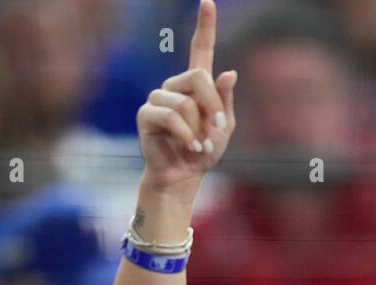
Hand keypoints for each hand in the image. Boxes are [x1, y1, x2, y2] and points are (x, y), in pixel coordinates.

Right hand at [136, 0, 237, 194]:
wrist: (183, 177)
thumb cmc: (204, 151)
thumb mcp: (224, 126)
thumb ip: (225, 100)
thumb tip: (229, 72)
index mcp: (196, 85)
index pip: (201, 49)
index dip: (205, 25)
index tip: (208, 1)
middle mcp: (175, 86)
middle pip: (198, 76)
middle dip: (213, 106)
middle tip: (216, 129)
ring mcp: (158, 98)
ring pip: (186, 102)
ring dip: (199, 128)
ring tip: (199, 145)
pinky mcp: (146, 115)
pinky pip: (171, 116)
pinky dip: (186, 135)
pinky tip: (188, 146)